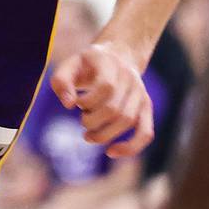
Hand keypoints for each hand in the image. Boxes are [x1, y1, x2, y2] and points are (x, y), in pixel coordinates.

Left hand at [51, 41, 153, 158]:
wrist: (117, 56)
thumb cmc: (88, 65)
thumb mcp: (70, 65)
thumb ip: (62, 81)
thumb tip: (68, 105)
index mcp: (111, 64)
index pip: (106, 87)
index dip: (88, 101)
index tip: (77, 102)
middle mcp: (130, 78)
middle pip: (115, 109)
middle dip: (92, 121)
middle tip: (82, 120)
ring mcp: (141, 93)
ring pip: (128, 121)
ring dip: (104, 134)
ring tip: (88, 135)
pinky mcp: (146, 108)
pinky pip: (146, 133)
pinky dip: (130, 147)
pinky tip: (111, 152)